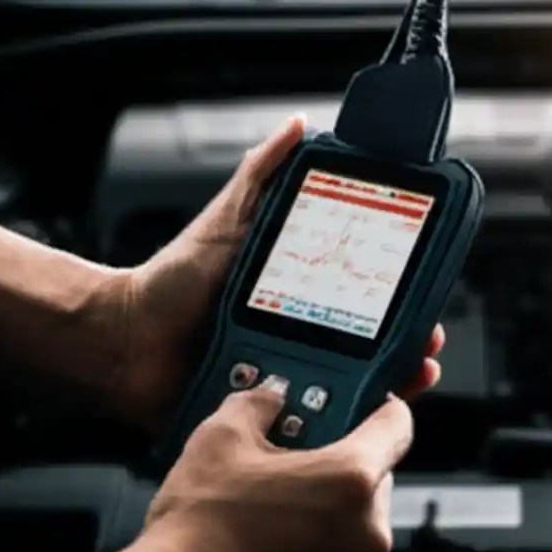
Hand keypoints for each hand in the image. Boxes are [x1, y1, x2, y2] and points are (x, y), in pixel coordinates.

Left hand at [113, 115, 443, 429]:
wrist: (124, 343)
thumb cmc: (170, 284)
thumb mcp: (226, 219)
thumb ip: (262, 175)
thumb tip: (296, 126)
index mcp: (304, 295)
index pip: (369, 298)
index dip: (404, 299)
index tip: (425, 296)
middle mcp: (305, 338)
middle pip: (376, 347)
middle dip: (411, 345)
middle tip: (426, 340)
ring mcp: (292, 379)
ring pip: (359, 389)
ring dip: (393, 385)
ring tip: (409, 375)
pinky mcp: (272, 418)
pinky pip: (318, 426)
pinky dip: (347, 424)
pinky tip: (366, 412)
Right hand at [136, 382, 413, 551]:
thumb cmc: (198, 529)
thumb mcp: (221, 438)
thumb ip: (257, 404)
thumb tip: (268, 398)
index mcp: (353, 480)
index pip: (398, 425)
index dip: (378, 409)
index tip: (362, 405)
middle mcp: (368, 532)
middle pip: (375, 478)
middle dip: (340, 467)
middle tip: (297, 463)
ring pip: (357, 524)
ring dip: (329, 514)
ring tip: (276, 511)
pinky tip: (274, 548)